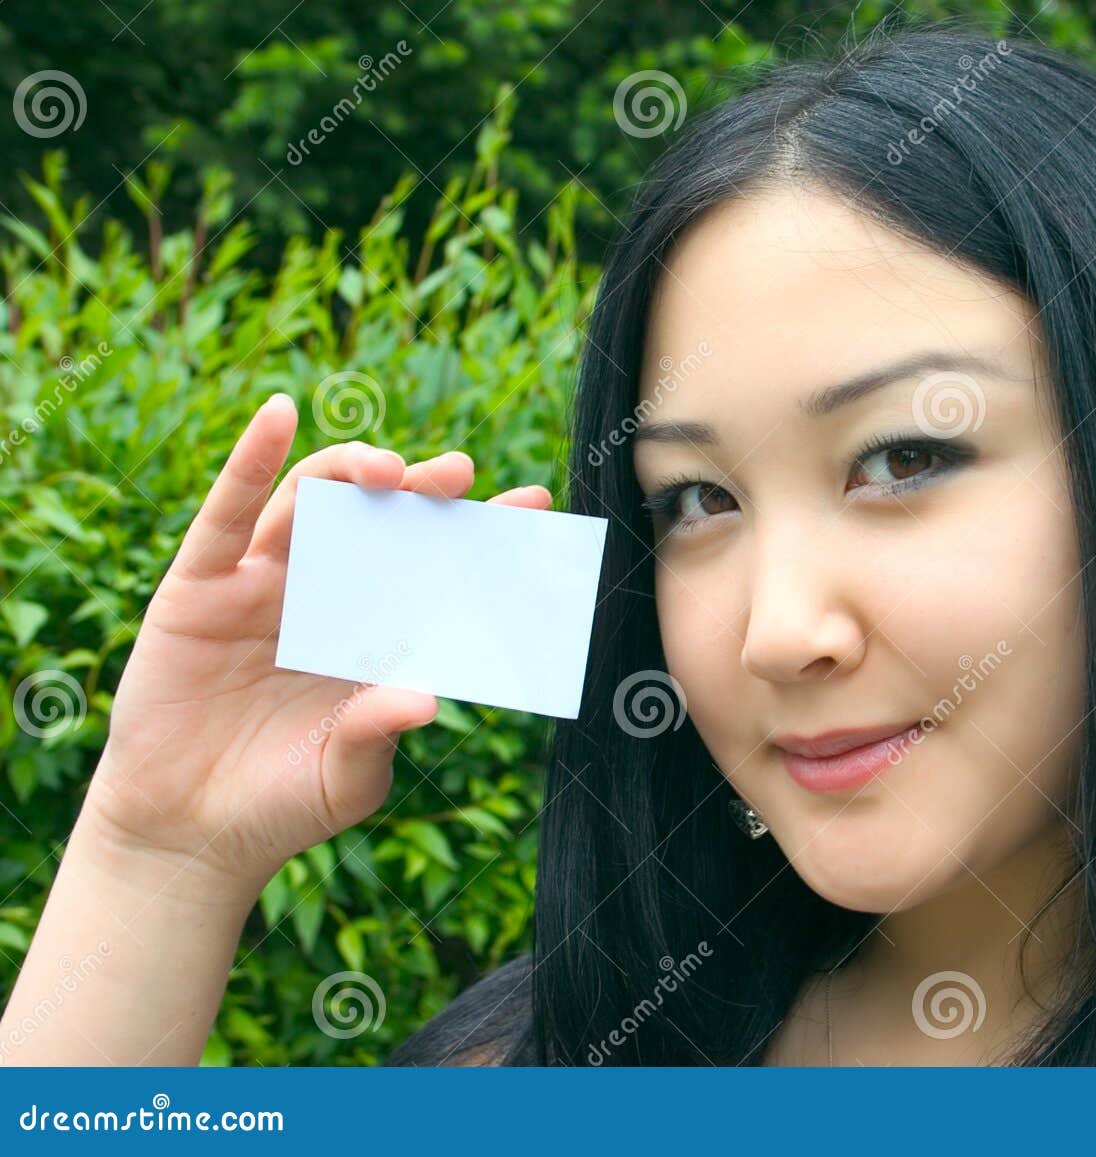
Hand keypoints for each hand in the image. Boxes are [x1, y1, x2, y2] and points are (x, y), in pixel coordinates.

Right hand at [79, 393, 551, 899]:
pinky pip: (226, 513)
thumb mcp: (347, 776)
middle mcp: (327, 598)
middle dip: (422, 490)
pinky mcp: (200, 589)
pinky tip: (278, 415)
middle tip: (457, 476)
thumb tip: (426, 698)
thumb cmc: (281, 804)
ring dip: (351, 471)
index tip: (533, 503)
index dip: (482, 533)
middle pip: (381, 521)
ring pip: (312, 504)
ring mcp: (263, 587)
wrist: (187, 836)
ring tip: (388, 468)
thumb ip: (378, 732)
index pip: (438, 568)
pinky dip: (251, 459)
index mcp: (376, 634)